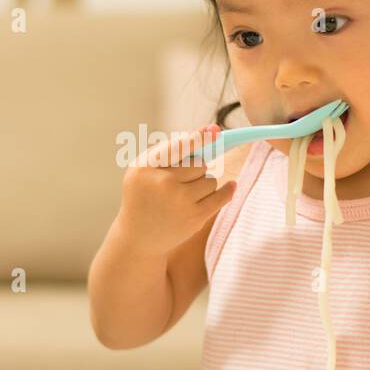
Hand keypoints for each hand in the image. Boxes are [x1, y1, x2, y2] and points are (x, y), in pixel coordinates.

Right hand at [115, 123, 235, 259]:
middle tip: (183, 179)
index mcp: (145, 167)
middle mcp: (162, 183)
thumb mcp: (143, 170)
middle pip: (199, 163)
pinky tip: (231, 186)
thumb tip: (212, 133)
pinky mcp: (194, 218)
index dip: (198, 138)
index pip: (177, 147)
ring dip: (204, 183)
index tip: (215, 131)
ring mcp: (179, 202)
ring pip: (210, 180)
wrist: (138, 238)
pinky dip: (227, 190)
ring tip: (187, 193)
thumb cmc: (144, 195)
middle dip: (196, 168)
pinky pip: (221, 196)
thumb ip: (170, 150)